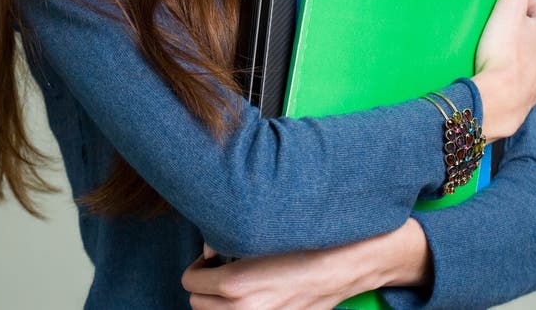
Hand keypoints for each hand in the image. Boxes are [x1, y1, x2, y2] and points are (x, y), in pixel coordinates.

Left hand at [181, 220, 430, 307]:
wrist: (344, 262)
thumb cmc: (304, 240)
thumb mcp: (259, 234)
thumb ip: (225, 243)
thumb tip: (207, 249)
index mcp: (236, 284)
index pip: (191, 281)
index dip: (198, 265)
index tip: (211, 256)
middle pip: (197, 303)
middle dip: (205, 285)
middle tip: (219, 267)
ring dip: (218, 301)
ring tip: (236, 281)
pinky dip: (239, 309)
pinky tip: (254, 294)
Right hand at [473, 0, 535, 139]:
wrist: (496, 99)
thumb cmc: (504, 55)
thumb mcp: (510, 3)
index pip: (535, 9)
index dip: (518, 4)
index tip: (501, 5)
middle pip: (531, 34)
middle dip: (516, 29)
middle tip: (493, 26)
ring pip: (527, 57)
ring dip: (513, 52)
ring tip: (491, 49)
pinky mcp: (527, 96)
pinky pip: (520, 80)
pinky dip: (509, 75)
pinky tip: (494, 73)